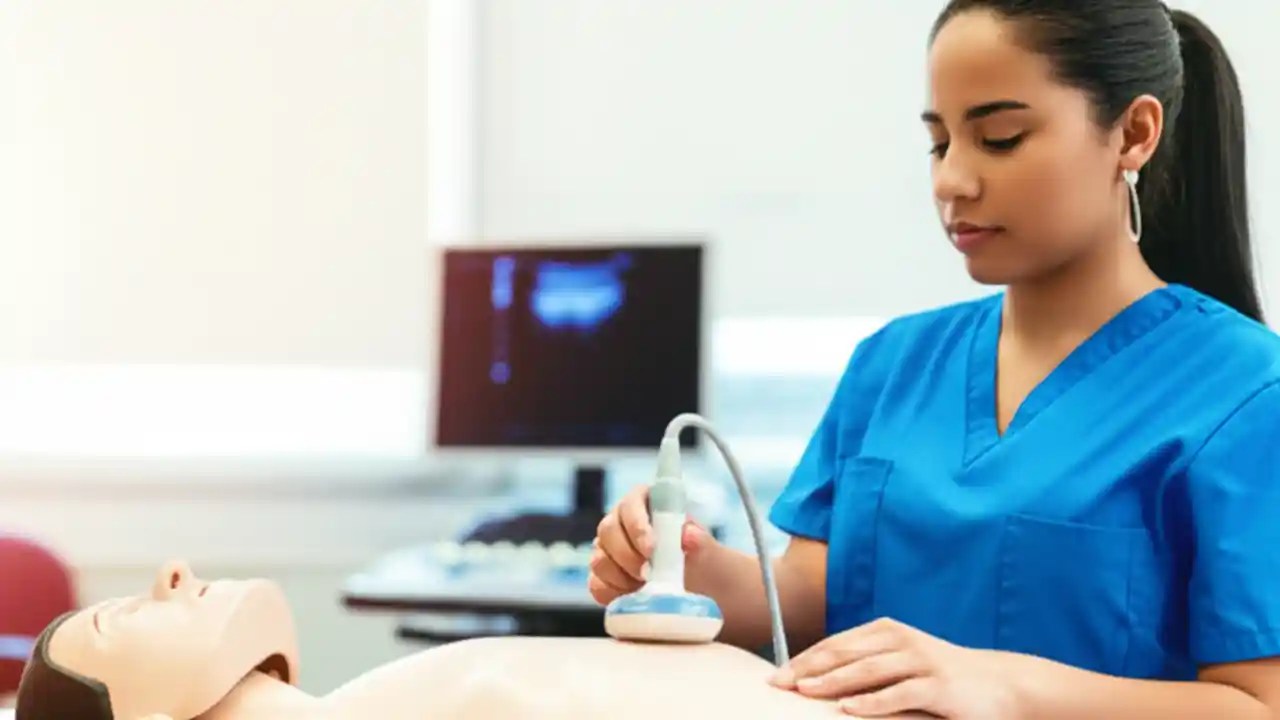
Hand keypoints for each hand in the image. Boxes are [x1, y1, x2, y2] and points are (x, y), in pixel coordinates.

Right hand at [587, 484, 714, 604]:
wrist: (702, 592)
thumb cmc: (704, 563)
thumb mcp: (710, 552)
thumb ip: (701, 541)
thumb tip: (687, 535)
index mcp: (647, 505)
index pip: (630, 504)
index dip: (636, 525)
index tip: (651, 549)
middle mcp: (622, 523)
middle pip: (607, 530)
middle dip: (626, 555)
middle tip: (648, 573)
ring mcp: (609, 551)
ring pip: (598, 559)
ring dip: (619, 576)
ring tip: (645, 585)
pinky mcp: (605, 578)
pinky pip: (596, 584)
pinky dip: (612, 593)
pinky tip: (633, 597)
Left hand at [769, 617, 1017, 718]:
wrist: (1000, 684)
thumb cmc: (940, 676)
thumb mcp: (901, 663)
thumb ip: (866, 666)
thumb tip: (815, 682)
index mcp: (885, 632)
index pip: (834, 644)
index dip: (803, 659)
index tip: (775, 676)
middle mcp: (899, 640)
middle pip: (843, 653)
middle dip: (807, 668)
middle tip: (778, 684)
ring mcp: (919, 661)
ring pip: (867, 670)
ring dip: (832, 682)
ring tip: (803, 691)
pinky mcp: (937, 685)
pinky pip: (898, 694)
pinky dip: (871, 702)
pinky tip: (847, 709)